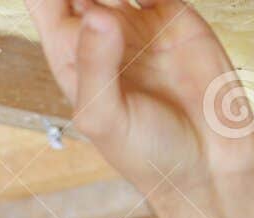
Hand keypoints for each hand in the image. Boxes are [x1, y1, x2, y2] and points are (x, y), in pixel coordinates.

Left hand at [25, 0, 253, 196]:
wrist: (207, 166)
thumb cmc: (146, 154)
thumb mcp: (105, 118)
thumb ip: (95, 65)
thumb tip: (95, 13)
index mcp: (71, 59)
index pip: (46, 6)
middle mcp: (101, 36)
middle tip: (93, 0)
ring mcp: (138, 24)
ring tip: (117, 4)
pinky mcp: (176, 16)